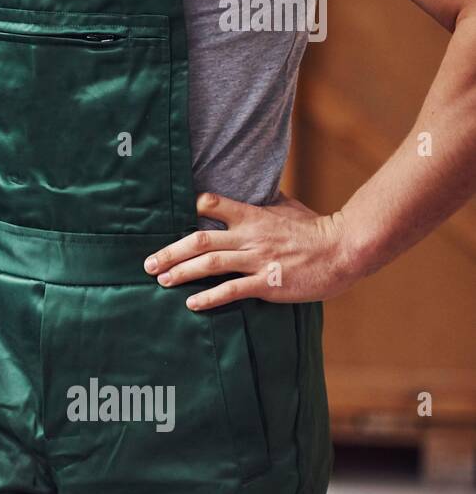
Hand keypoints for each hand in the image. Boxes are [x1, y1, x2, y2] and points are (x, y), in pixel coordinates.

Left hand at [143, 192, 361, 309]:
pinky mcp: (268, 283)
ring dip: (182, 272)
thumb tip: (251, 189)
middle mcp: (249, 236)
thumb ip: (263, 201)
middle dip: (170, 251)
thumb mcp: (286, 207)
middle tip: (148, 263)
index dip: (188, 208)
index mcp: (252, 215)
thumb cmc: (315, 229)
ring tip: (161, 280)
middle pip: (200, 239)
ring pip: (210, 263)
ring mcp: (258, 259)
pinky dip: (210, 297)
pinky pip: (232, 290)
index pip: (211, 204)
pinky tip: (191, 304)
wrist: (344, 250)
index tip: (167, 218)